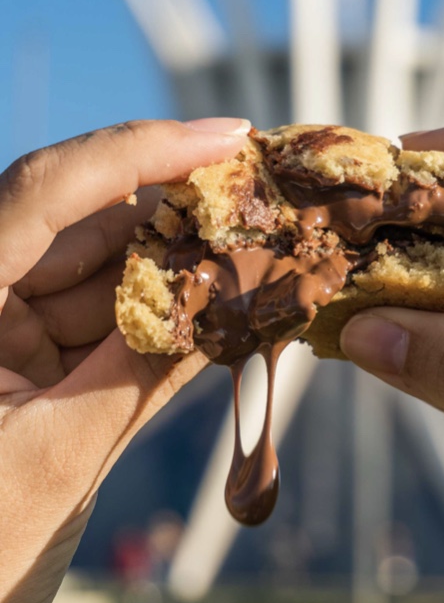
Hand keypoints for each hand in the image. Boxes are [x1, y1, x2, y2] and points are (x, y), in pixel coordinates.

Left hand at [0, 117, 247, 602]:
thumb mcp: (56, 463)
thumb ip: (146, 374)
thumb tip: (238, 301)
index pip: (42, 192)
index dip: (140, 153)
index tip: (227, 138)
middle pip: (79, 221)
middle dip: (175, 209)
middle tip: (261, 198)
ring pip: (98, 269)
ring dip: (177, 265)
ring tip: (256, 254)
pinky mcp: (22, 361)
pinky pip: (100, 319)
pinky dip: (159, 315)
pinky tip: (216, 308)